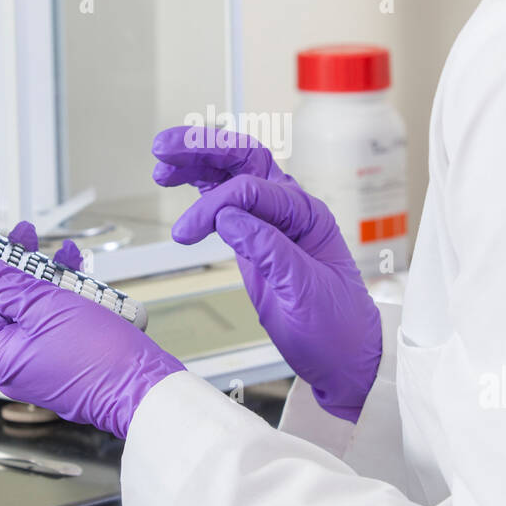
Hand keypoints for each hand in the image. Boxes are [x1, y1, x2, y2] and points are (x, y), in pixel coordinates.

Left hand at [0, 221, 183, 437]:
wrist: (147, 390)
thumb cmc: (102, 355)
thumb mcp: (46, 306)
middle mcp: (12, 355)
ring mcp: (38, 354)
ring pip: (22, 300)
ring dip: (30, 267)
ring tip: (37, 237)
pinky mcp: (63, 350)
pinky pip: (48, 311)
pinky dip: (57, 285)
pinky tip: (73, 263)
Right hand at [152, 127, 381, 421]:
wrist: (344, 356)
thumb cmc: (335, 326)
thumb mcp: (305, 291)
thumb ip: (269, 250)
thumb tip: (229, 218)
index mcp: (307, 215)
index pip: (253, 190)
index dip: (215, 205)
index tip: (186, 232)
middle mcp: (290, 210)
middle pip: (244, 160)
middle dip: (204, 149)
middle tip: (164, 151)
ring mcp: (272, 222)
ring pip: (232, 175)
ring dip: (197, 163)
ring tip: (161, 165)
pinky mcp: (256, 238)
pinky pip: (227, 201)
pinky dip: (202, 189)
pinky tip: (181, 184)